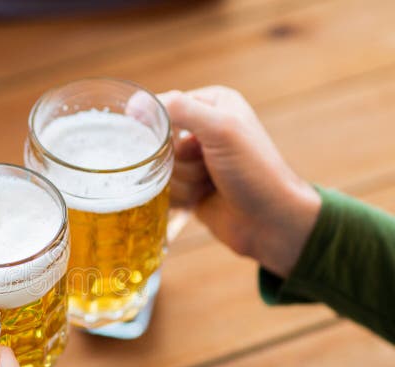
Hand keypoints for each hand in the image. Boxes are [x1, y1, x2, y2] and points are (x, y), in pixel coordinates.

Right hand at [158, 86, 321, 277]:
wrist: (270, 223)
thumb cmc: (255, 172)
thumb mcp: (221, 130)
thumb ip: (180, 110)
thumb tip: (136, 103)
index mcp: (212, 104)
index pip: (164, 107)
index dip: (166, 129)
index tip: (186, 146)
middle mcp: (203, 128)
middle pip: (159, 141)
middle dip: (179, 161)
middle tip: (207, 167)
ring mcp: (195, 160)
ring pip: (159, 167)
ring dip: (183, 181)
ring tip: (210, 185)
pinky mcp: (189, 186)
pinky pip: (163, 188)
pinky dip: (181, 197)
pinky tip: (203, 198)